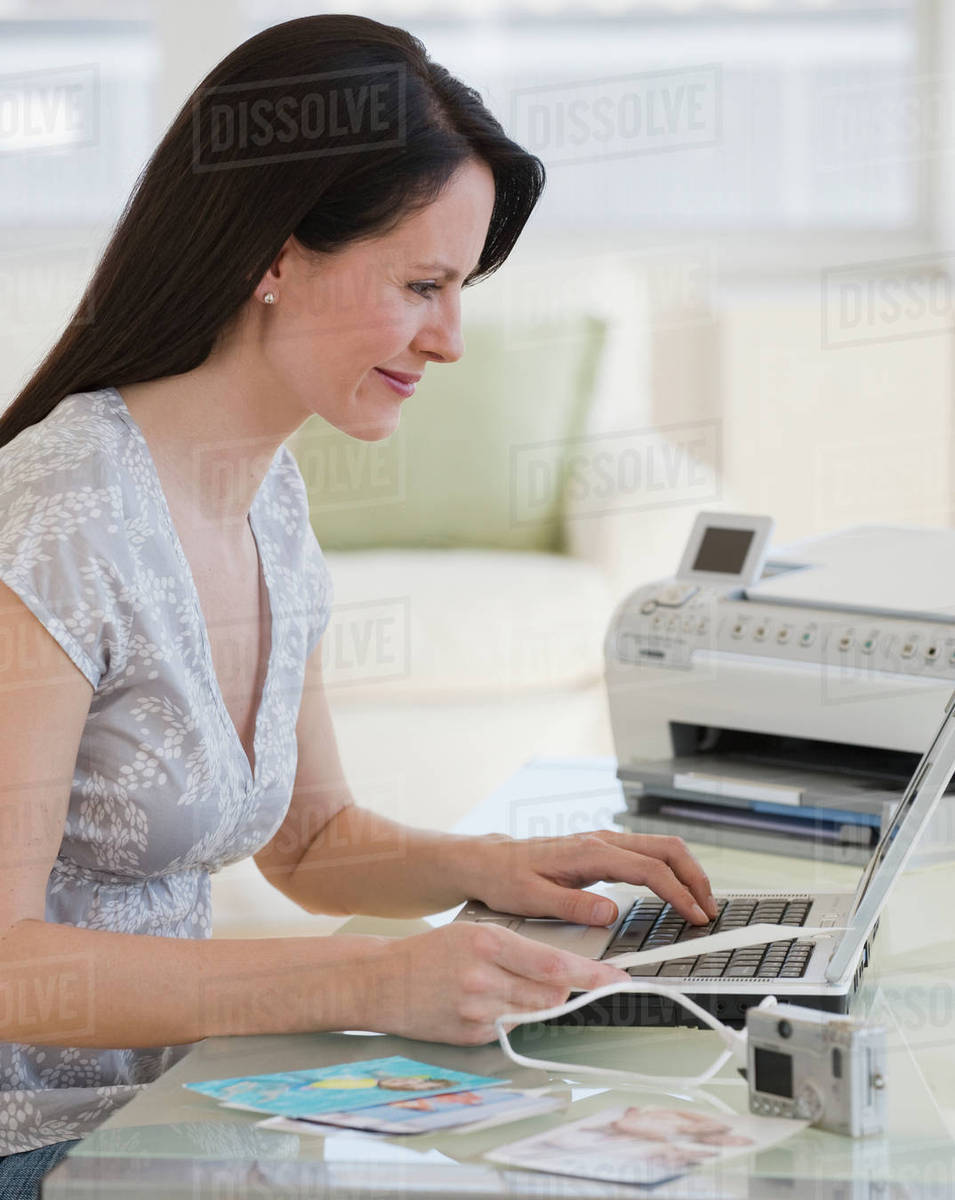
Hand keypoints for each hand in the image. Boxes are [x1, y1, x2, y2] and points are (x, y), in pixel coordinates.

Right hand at [363, 921, 629, 1045]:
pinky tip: (487, 1004)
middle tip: (561, 983)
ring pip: (533, 1014)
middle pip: (551, 996)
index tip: (619, 980)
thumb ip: (518, 951)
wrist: (381, 980)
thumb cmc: (431, 951)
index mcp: (488, 943)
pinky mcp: (471, 1037)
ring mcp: (477, 1012)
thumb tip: (561, 974)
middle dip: (563, 992)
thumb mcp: (474, 932)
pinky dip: (510, 1017)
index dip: (592, 975)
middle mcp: (485, 979)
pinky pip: (509, 1029)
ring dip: (537, 1005)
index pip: (554, 964)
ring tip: (511, 989)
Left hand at [459, 830, 717, 925]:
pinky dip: (670, 870)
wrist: (489, 861)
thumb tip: (610, 914)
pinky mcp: (603, 850)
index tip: (695, 917)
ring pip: (661, 847)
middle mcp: (602, 841)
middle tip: (710, 910)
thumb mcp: (533, 898)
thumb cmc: (507, 879)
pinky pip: (648, 854)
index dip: (678, 893)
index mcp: (590, 852)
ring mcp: (604, 842)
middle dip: (695, 877)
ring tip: (700, 903)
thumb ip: (573, 906)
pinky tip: (675, 891)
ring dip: (686, 872)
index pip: (649, 869)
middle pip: (666, 848)